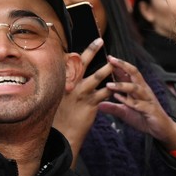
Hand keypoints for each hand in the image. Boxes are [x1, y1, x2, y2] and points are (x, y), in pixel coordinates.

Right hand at [53, 38, 112, 163]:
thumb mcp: (58, 97)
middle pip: (82, 64)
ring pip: (97, 77)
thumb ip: (66, 84)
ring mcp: (81, 94)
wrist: (63, 134)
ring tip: (113, 63)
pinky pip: (105, 92)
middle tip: (100, 41)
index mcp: (62, 82)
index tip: (83, 46)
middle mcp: (71, 85)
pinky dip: (112, 88)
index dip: (78, 53)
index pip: (70, 62)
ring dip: (106, 69)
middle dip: (92, 51)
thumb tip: (70, 74)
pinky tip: (117, 85)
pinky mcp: (91, 104)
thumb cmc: (60, 115)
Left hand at [99, 56, 175, 150]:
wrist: (161, 129)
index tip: (108, 57)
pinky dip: (128, 101)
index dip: (119, 65)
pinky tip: (119, 99)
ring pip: (135, 88)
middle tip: (111, 60)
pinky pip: (139, 104)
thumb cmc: (144, 118)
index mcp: (138, 88)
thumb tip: (98, 105)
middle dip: (123, 66)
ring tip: (108, 84)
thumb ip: (113, 107)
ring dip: (122, 85)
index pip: (129, 73)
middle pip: (135, 74)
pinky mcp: (150, 110)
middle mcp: (143, 91)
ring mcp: (147, 99)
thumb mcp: (125, 112)